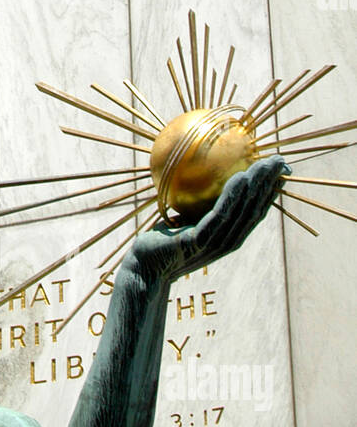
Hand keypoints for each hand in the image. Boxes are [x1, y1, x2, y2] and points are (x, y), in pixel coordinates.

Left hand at [129, 156, 288, 285]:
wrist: (147, 265)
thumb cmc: (163, 241)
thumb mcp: (184, 220)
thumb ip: (199, 203)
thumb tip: (201, 173)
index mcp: (230, 236)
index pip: (256, 211)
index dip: (270, 191)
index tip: (279, 170)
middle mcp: (229, 240)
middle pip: (256, 208)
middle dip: (270, 184)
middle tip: (280, 161)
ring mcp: (217, 242)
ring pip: (243, 209)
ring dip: (258, 185)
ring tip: (266, 164)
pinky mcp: (201, 241)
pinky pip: (220, 214)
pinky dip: (233, 196)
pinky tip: (239, 177)